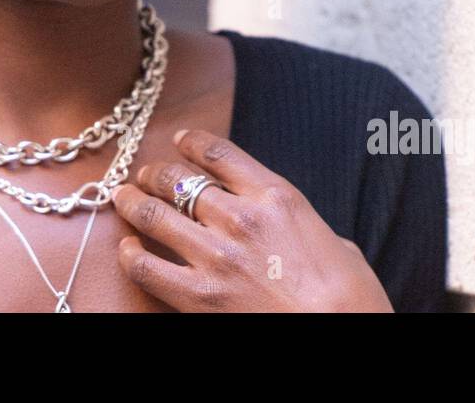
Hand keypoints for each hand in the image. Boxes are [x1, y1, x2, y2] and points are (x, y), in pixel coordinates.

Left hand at [110, 128, 393, 311]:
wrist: (343, 334)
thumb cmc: (352, 297)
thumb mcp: (335, 241)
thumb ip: (299, 225)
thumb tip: (290, 228)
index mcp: (276, 196)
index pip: (219, 153)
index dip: (192, 142)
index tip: (180, 140)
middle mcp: (239, 217)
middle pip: (179, 179)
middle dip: (156, 173)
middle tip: (145, 175)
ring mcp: (215, 256)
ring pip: (154, 214)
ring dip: (132, 201)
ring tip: (122, 196)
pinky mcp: (197, 296)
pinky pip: (146, 267)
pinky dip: (130, 255)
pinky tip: (127, 249)